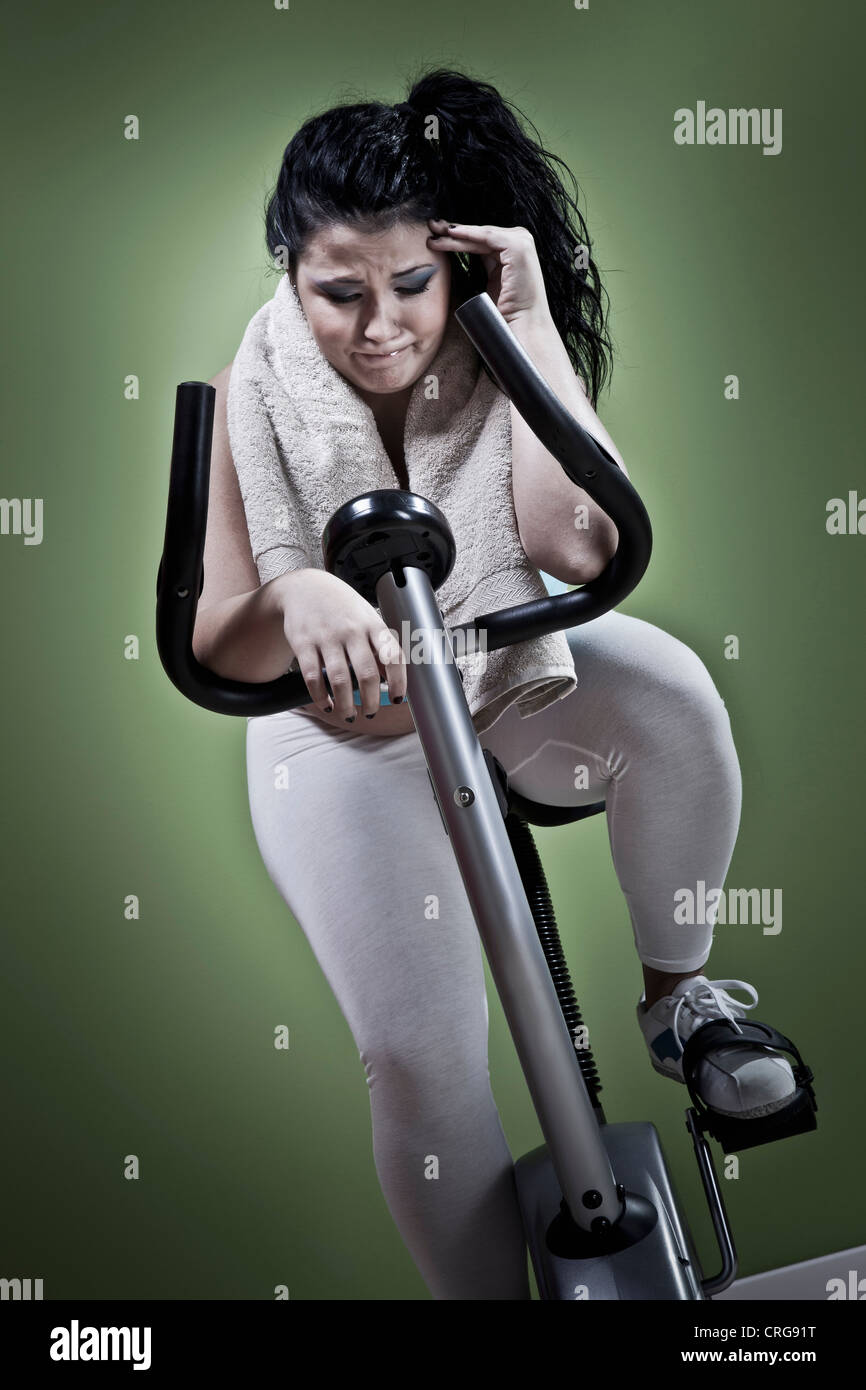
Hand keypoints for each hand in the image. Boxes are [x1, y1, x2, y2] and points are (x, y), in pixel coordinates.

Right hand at [276, 569, 406, 719]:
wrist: (305, 587)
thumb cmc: (342, 608)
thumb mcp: (366, 619)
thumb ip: (379, 647)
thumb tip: (390, 679)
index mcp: (372, 625)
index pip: (392, 656)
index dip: (398, 682)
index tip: (396, 699)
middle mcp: (351, 630)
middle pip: (366, 673)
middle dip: (371, 700)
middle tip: (370, 712)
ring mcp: (326, 637)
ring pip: (339, 680)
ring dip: (346, 704)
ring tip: (349, 714)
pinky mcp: (304, 644)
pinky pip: (313, 678)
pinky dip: (321, 697)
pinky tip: (327, 705)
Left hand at [427, 218, 551, 326]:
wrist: (522, 326)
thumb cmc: (506, 312)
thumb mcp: (491, 281)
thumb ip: (484, 263)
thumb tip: (460, 253)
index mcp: (513, 250)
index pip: (481, 240)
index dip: (458, 237)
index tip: (435, 236)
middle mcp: (519, 242)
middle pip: (480, 235)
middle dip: (453, 232)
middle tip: (431, 228)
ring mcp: (521, 243)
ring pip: (480, 235)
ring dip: (456, 234)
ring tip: (434, 233)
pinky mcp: (518, 247)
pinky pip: (486, 237)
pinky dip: (468, 234)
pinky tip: (451, 234)